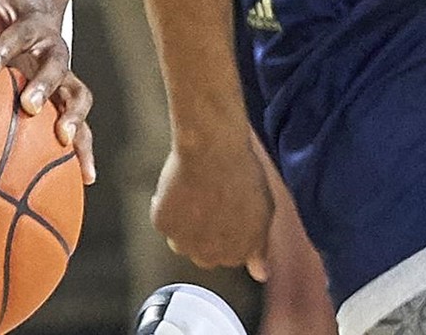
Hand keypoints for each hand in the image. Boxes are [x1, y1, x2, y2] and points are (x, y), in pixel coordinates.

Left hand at [0, 0, 95, 182]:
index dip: (6, 45)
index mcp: (31, 24)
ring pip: (76, 97)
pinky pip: (79, 128)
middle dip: (44, 85)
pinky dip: (83, 151)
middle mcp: (52, 50)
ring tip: (67, 142)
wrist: (33, 12)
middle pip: (57, 65)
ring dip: (75, 119)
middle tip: (27, 105)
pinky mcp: (62, 102)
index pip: (21, 31)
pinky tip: (85, 178)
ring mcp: (62, 78)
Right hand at [152, 133, 273, 278]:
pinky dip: (166, 206)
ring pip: (180, 241)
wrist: (213, 151)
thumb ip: (258, 247)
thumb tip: (260, 274)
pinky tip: (179, 187)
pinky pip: (162, 220)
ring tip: (195, 195)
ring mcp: (183, 242)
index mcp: (236, 254)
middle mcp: (209, 256)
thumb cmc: (241, 175)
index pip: (228, 257)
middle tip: (210, 204)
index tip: (227, 213)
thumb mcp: (263, 213)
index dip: (228, 233)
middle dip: (206, 235)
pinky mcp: (162, 224)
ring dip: (186, 225)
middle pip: (202, 254)